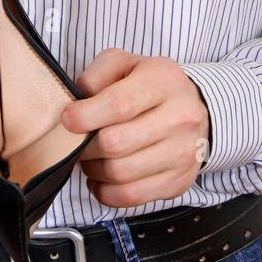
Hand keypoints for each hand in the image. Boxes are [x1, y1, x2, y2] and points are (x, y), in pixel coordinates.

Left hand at [60, 50, 210, 208]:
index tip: (68, 119)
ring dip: (93, 169)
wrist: (193, 108)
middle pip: (116, 143)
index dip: (84, 116)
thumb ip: (96, 76)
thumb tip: (77, 106)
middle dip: (86, 145)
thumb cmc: (150, 84)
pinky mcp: (179, 181)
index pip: (118, 105)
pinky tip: (102, 176)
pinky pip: (130, 196)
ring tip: (90, 157)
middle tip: (79, 141)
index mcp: (165, 81)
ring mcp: (183, 153)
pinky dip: (105, 191)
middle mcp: (181, 117)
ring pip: (120, 173)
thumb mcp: (124, 64)